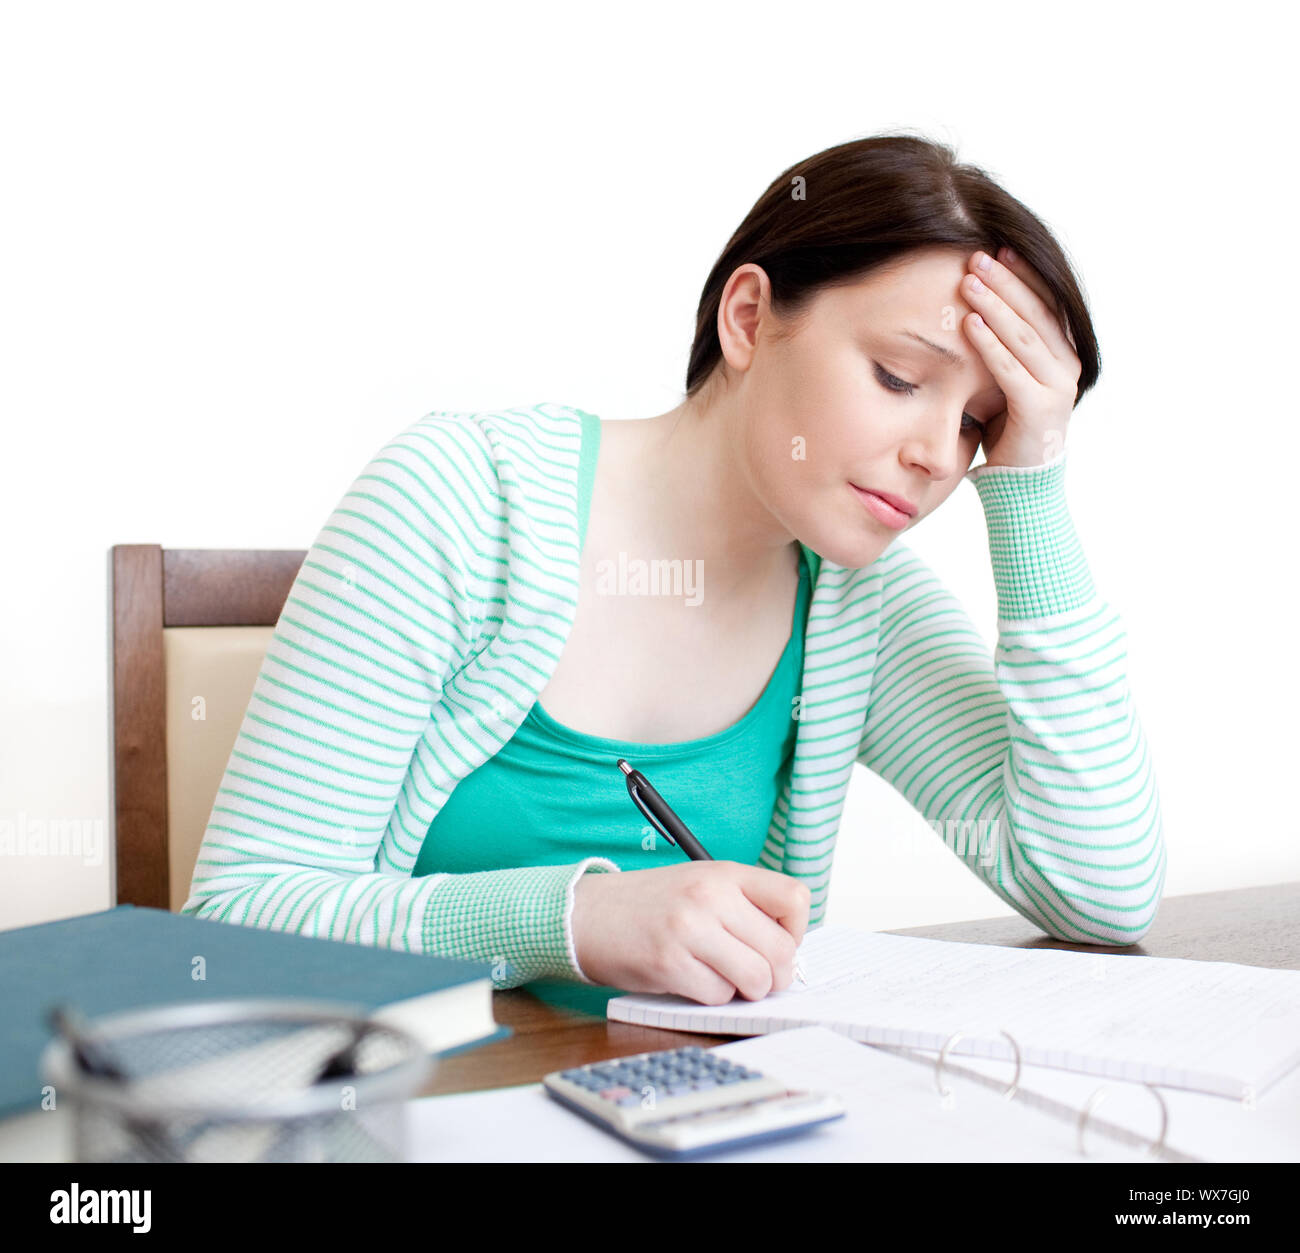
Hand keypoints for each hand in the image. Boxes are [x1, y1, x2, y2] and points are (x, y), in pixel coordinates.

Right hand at [571, 861, 810, 1004]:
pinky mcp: (670, 963)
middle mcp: (711, 896)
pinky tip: (693, 980)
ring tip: (725, 978)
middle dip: (776, 975)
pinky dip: (712, 997)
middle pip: (782, 950)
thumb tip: (790, 949)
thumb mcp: (701, 883)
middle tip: (759, 977)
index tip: (778, 941)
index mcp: (725, 873)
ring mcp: (690, 929)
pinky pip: (718, 996)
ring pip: (756, 979)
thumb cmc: (650, 904)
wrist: (588, 914)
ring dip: (746, 989)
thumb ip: (744, 905)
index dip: (796, 930)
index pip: (795, 899)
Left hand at [960, 247, 1082, 468]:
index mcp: (1062, 355)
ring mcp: (1057, 388)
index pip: (1045, 304)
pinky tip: (970, 323)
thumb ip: (1004, 350)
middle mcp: (1067, 366)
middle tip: (977, 256)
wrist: (1021, 485)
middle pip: (1036, 312)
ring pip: (1024, 335)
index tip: (999, 249)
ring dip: (995, 305)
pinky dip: (989, 344)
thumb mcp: (1006, 382)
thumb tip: (973, 310)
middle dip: (1006, 282)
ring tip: (969, 280)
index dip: (1024, 276)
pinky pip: (1011, 369)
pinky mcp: (1039, 409)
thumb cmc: (1008, 431)